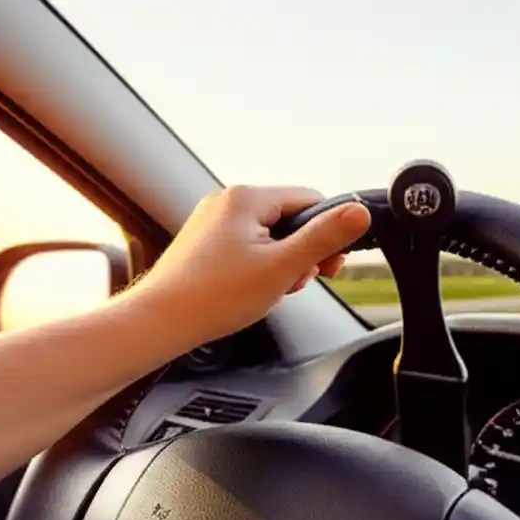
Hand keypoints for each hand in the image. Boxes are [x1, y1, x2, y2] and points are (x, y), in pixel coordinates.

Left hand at [124, 185, 369, 343]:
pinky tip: (248, 291)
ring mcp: (212, 222)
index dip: (327, 235)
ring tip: (267, 290)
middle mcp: (226, 202)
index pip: (310, 200)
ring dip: (280, 264)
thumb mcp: (283, 267)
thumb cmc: (214, 296)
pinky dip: (258, 268)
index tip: (328, 267)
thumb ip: (324, 238)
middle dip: (301, 253)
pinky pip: (246, 248)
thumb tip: (359, 212)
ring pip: (269, 237)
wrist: (160, 322)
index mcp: (247, 198)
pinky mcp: (203, 244)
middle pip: (289, 219)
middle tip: (294, 283)